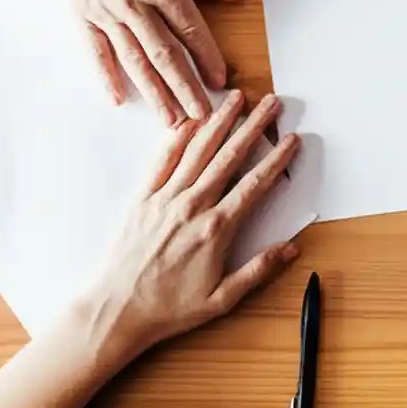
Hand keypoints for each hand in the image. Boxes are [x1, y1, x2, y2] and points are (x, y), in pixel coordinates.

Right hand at [27, 0, 243, 123]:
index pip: (190, 29)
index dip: (208, 57)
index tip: (222, 81)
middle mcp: (131, 1)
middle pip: (163, 55)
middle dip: (185, 89)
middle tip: (200, 118)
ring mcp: (104, 8)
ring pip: (133, 59)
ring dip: (153, 92)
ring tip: (170, 120)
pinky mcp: (82, 8)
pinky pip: (96, 49)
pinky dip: (107, 75)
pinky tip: (120, 98)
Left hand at [82, 90, 299, 361]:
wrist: (116, 309)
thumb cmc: (168, 308)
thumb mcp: (222, 299)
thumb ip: (258, 270)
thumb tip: (289, 248)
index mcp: (216, 230)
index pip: (254, 184)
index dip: (275, 159)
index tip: (290, 139)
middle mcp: (192, 206)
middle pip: (229, 157)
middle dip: (253, 126)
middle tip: (270, 103)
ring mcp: (165, 198)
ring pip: (198, 150)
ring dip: (219, 121)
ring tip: (235, 98)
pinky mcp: (142, 198)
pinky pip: (162, 159)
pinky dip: (178, 137)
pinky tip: (190, 119)